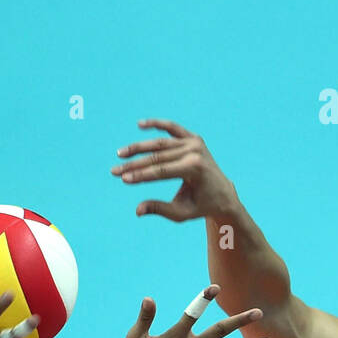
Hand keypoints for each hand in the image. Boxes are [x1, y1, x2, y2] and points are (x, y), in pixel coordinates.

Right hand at [111, 119, 238, 221]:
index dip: (141, 175)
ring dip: (139, 148)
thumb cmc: (201, 206)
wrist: (222, 193)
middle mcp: (195, 151)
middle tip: (114, 170)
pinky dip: (157, 125)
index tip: (123, 179)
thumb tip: (137, 210)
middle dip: (135, 164)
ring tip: (120, 153)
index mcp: (195, 169)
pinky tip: (140, 125)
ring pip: (161, 143)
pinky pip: (173, 129)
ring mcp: (195, 142)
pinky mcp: (193, 138)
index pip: (161, 171)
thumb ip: (159, 209)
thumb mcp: (181, 213)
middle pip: (158, 157)